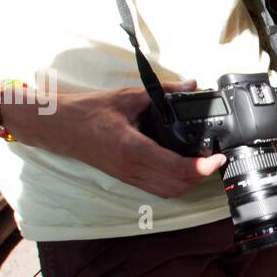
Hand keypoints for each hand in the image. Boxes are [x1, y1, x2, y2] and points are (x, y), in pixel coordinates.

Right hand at [10, 80, 225, 198]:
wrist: (58, 126)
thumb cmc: (88, 111)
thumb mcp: (128, 96)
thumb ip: (164, 92)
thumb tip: (191, 84)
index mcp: (132, 148)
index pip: (176, 167)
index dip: (202, 167)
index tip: (218, 158)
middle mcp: (132, 168)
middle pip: (178, 185)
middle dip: (201, 176)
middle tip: (215, 159)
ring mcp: (129, 177)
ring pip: (169, 192)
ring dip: (190, 183)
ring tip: (203, 165)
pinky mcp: (127, 179)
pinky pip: (158, 190)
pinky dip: (176, 184)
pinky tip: (183, 169)